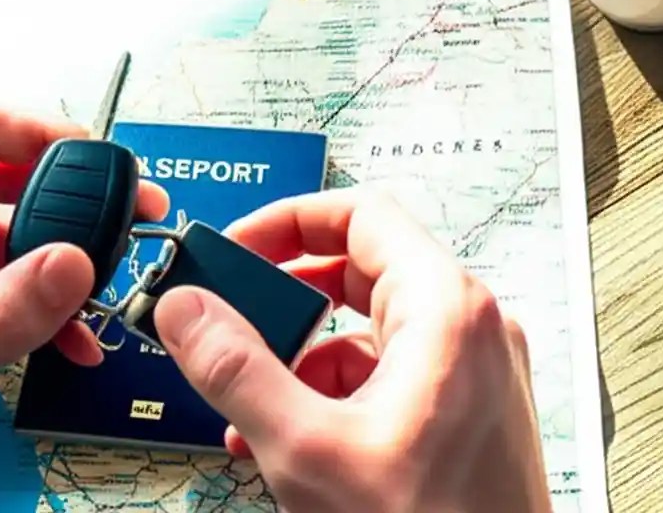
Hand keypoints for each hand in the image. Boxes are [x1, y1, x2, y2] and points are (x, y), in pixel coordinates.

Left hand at [0, 107, 167, 512]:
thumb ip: (3, 313)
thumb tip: (76, 263)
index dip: (36, 134)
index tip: (95, 159)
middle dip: (65, 202)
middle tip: (124, 217)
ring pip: (2, 239)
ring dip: (55, 264)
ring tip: (105, 285)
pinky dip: (33, 308)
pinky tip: (69, 338)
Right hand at [151, 188, 549, 512]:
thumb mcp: (306, 450)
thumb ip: (235, 369)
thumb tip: (188, 310)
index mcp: (447, 310)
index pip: (360, 213)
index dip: (286, 221)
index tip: (233, 249)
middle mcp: (471, 327)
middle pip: (361, 269)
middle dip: (283, 300)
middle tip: (228, 322)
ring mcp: (474, 370)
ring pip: (371, 329)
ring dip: (303, 357)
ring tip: (250, 406)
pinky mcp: (467, 409)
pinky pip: (390, 373)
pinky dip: (336, 391)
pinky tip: (292, 438)